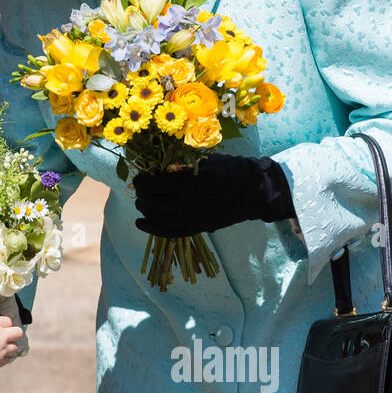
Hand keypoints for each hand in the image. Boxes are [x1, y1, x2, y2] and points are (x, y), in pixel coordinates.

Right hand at [0, 316, 24, 372]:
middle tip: (5, 338)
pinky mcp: (0, 362)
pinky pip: (8, 360)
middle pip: (18, 332)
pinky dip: (3, 359)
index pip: (8, 321)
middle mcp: (0, 335)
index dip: (4, 325)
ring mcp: (2, 349)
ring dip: (9, 348)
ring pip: (15, 347)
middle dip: (14, 335)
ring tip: (0, 350)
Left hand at [132, 153, 295, 236]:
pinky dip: (152, 228)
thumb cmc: (230, 170)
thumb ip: (181, 164)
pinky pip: (170, 232)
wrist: (254, 190)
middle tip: (139, 191)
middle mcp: (188, 200)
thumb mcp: (204, 160)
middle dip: (142, 196)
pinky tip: (140, 223)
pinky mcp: (198, 227)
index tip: (138, 179)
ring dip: (145, 211)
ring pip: (159, 217)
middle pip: (153, 201)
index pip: (154, 184)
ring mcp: (193, 217)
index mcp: (189, 180)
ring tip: (141, 205)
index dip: (142, 183)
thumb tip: (157, 167)